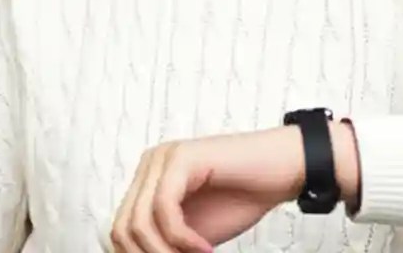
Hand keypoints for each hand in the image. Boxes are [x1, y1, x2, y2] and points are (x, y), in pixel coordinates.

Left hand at [109, 122, 359, 252]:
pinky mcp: (181, 158)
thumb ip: (164, 244)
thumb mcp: (191, 234)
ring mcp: (163, 159)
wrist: (282, 171)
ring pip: (138, 222)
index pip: (119, 232)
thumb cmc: (242, 197)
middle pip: (121, 229)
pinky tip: (205, 248)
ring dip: (165, 252)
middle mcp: (149, 165)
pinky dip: (182, 238)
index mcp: (147, 182)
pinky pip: (164, 209)